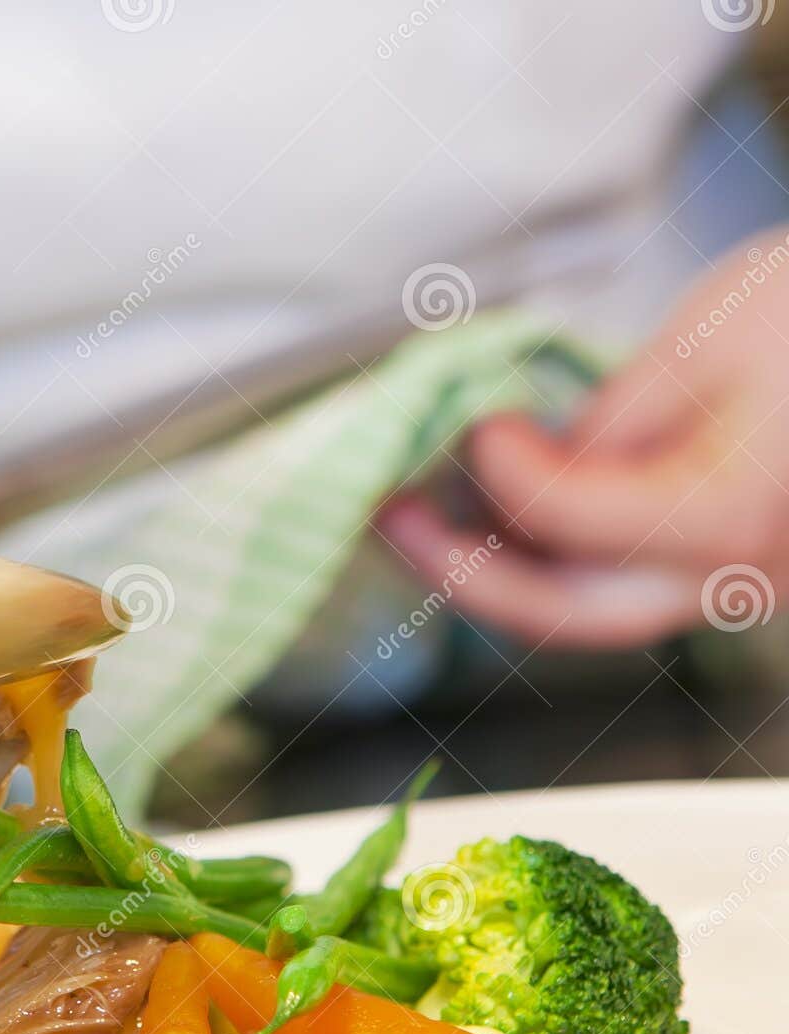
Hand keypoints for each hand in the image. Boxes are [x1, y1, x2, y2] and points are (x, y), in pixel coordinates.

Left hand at [377, 228, 788, 647]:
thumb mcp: (721, 329)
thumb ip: (615, 417)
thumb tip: (529, 467)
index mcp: (731, 515)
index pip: (567, 522)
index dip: (502, 472)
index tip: (473, 425)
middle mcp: (734, 581)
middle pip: (559, 615)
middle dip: (456, 570)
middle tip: (388, 514)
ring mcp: (734, 589)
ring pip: (584, 610)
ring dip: (493, 568)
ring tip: (423, 512)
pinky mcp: (727, 574)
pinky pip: (620, 585)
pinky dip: (549, 556)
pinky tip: (501, 510)